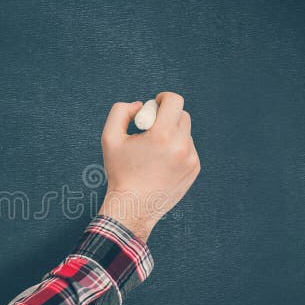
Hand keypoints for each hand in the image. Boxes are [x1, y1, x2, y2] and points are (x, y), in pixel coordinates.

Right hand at [97, 92, 199, 241]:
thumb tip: (140, 105)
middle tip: (151, 128)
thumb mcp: (110, 138)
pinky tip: (161, 164)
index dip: (164, 98)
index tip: (156, 104)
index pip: (174, 101)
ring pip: (185, 133)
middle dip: (167, 116)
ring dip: (172, 134)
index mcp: (162, 135)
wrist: (133, 206)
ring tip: (154, 152)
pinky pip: (188, 149)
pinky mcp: (194, 169)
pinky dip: (177, 149)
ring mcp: (191, 158)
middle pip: (182, 115)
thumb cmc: (120, 172)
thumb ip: (120, 112)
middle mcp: (181, 145)